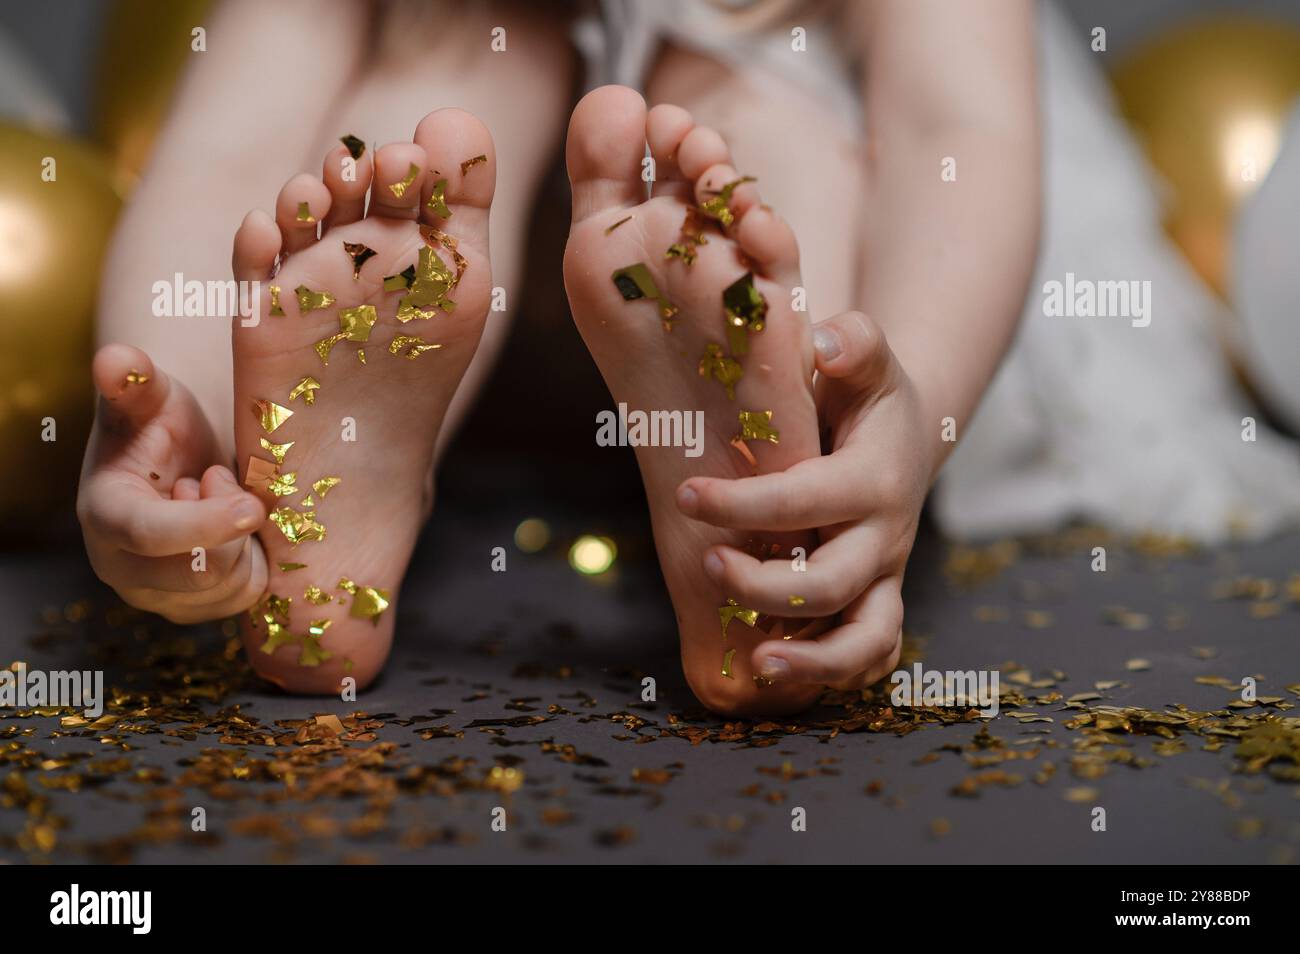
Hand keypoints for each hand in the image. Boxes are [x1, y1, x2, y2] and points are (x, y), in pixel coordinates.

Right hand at [77, 344, 267, 623]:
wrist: (182, 458)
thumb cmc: (161, 423)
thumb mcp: (151, 396)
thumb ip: (133, 379)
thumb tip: (115, 359)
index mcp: (106, 515)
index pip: (151, 534)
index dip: (204, 524)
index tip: (252, 506)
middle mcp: (123, 568)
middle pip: (201, 571)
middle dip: (230, 524)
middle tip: (219, 474)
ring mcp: (160, 596)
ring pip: (229, 588)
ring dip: (243, 540)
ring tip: (218, 496)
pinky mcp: (197, 608)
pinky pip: (247, 597)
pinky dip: (256, 561)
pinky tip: (237, 528)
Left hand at [675, 311, 931, 688]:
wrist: (906, 434)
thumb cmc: (866, 394)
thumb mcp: (867, 359)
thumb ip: (855, 341)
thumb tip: (826, 339)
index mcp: (874, 478)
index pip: (807, 499)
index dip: (744, 503)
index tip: (686, 496)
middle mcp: (884, 536)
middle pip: (833, 582)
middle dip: (767, 586)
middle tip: (707, 564)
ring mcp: (884, 577)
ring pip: (866, 640)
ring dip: (812, 660)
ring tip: (755, 665)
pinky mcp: (877, 602)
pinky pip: (871, 655)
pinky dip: (835, 674)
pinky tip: (780, 674)